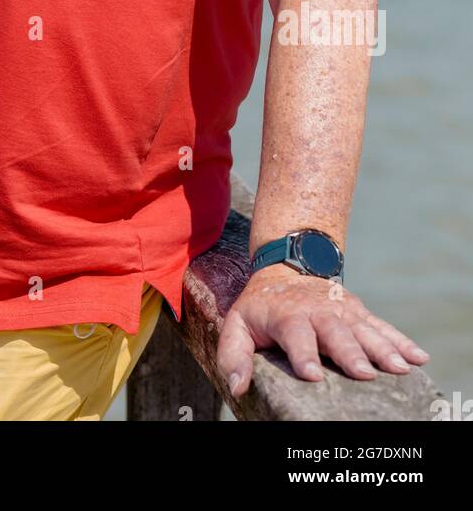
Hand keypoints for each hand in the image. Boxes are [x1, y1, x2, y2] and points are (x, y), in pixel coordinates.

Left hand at [216, 265, 429, 396]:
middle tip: (364, 374)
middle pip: (336, 333)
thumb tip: (237, 386)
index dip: (303, 354)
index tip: (313, 374)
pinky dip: (402, 341)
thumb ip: (234, 355)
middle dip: (350, 353)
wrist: (287, 266)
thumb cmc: (261, 307)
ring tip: (401, 369)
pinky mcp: (359, 312)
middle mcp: (318, 311)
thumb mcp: (238, 324)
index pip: (295, 335)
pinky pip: (383, 327)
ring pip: (365, 329)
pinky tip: (419, 358)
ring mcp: (342, 310)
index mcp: (287, 316)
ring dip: (383, 349)